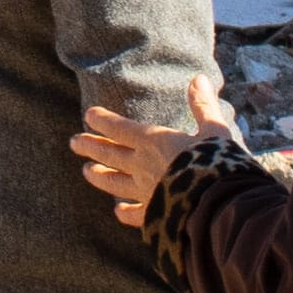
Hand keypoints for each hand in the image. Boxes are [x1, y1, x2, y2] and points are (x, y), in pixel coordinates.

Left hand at [69, 72, 231, 221]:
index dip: (103, 120)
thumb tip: (199, 78)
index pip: (121, 128)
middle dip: (90, 146)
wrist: (217, 205)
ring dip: (99, 176)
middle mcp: (144, 166)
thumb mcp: (214, 130)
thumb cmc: (218, 163)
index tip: (89, 115)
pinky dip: (125, 212)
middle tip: (74, 142)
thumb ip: (203, 105)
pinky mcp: (154, 214)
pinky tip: (118, 211)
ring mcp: (145, 191)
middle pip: (110, 154)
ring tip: (86, 171)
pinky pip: (134, 213)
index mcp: (155, 142)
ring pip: (114, 182)